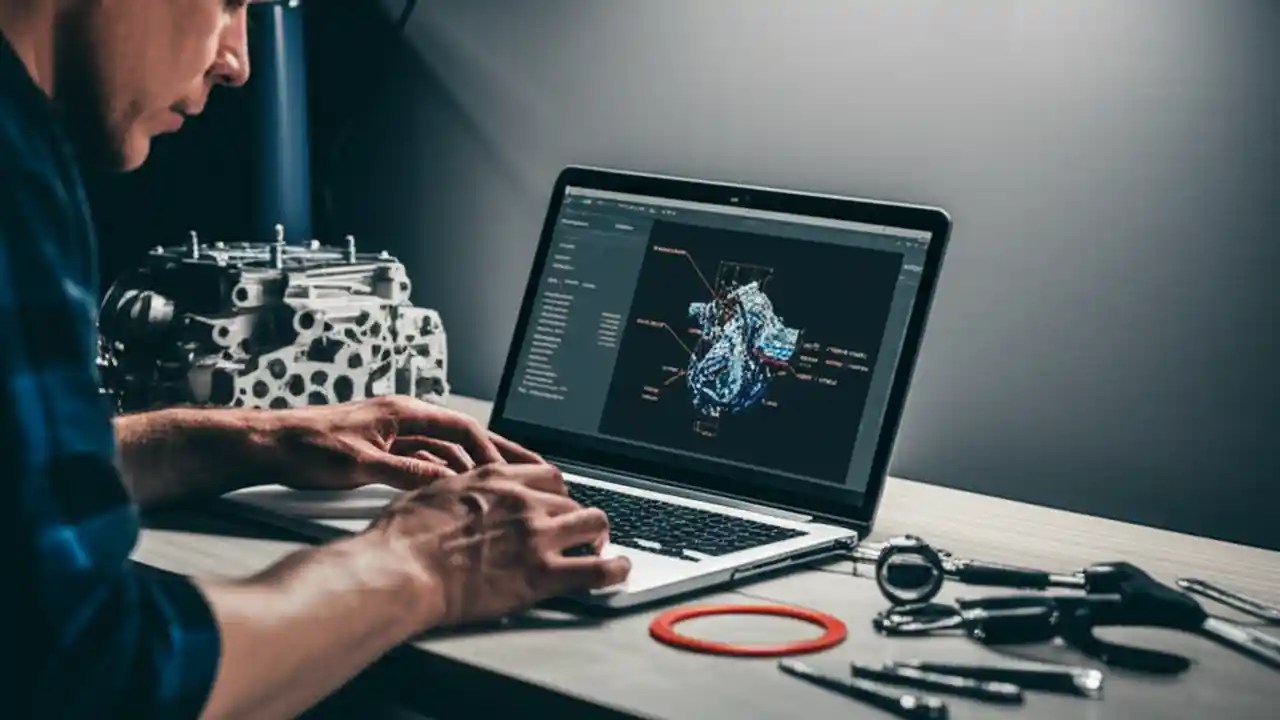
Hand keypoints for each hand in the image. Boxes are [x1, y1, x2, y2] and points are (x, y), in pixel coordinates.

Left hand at [265, 395, 543, 490]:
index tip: (509, 473)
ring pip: (445, 450)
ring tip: (502, 485)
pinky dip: (446, 474)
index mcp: (402, 412)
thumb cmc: (304, 446)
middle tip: (531, 469)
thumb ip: (405, 472)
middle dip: (497, 452)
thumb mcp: (359, 463)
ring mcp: (392, 435)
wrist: (266, 446)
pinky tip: (457, 492)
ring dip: (473, 466)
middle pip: (461, 436)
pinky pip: (425, 461)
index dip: (490, 450)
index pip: (461, 427)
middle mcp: (402, 420)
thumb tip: (444, 482)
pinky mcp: (380, 452)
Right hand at [365, 463, 630, 627]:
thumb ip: (458, 488)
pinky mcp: (542, 574)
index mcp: (497, 477)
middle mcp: (524, 501)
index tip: (555, 506)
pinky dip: (615, 569)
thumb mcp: (430, 492)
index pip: (548, 475)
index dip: (556, 493)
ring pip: (593, 524)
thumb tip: (456, 492)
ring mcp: (537, 536)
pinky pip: (598, 569)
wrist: (400, 570)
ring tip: (597, 550)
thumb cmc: (402, 537)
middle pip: (572, 501)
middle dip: (575, 518)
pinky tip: (618, 571)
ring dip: (596, 537)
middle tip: (573, 535)